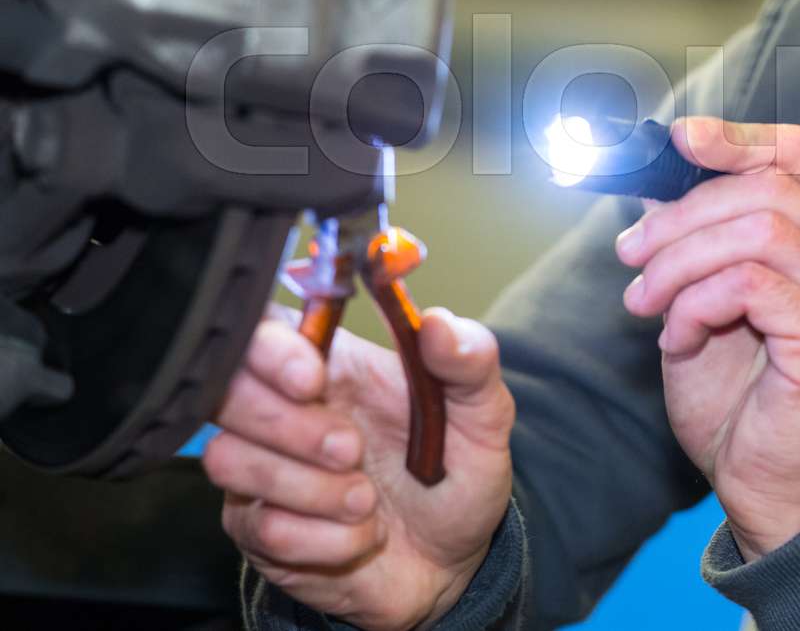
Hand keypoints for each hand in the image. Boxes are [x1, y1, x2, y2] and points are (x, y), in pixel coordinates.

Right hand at [203, 305, 515, 630]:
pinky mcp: (258, 529)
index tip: (313, 380)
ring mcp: (262, 471)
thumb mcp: (484, 418)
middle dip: (291, 426)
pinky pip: (262, 527)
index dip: (269, 348)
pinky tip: (360, 535)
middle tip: (353, 450)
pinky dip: (325, 538)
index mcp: (335, 366)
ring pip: (230, 460)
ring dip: (311, 488)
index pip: (264, 328)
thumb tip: (438, 323)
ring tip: (365, 500)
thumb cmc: (456, 478)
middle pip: (227, 391)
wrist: (449, 565)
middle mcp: (286, 412)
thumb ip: (471, 364)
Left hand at [618, 117, 799, 559]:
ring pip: (757, 229)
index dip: (735, 138)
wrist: (761, 487)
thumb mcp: (706, 298)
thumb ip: (702, 239)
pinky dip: (697, 302)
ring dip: (681, 260)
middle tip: (630, 255)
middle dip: (681, 216)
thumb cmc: (736, 400)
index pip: (795, 157)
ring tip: (644, 300)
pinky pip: (750, 284)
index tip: (678, 139)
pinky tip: (676, 336)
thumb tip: (662, 179)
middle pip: (767, 188)